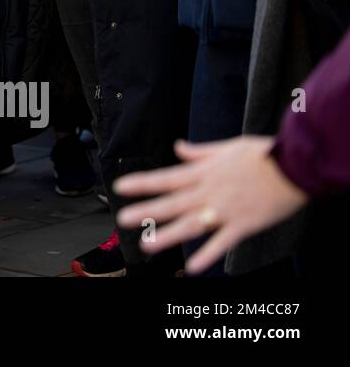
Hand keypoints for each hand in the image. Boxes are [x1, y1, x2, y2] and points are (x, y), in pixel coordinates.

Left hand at [114, 136, 308, 275]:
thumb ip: (199, 151)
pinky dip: (208, 255)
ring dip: (168, 236)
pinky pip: (222, 242)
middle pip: (172, 204)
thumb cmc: (262, 154)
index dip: (142, 183)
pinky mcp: (244, 225)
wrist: (295, 167)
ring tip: (147, 245)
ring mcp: (225, 210)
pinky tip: (193, 268)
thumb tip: (178, 147)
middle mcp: (209, 192)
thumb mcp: (226, 147)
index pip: (166, 178)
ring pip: (191, 225)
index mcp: (203, 172)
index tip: (120, 187)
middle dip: (146, 211)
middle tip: (122, 220)